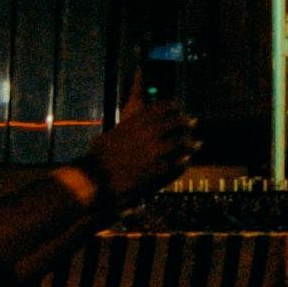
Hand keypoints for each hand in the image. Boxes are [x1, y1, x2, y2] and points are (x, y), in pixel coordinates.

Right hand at [89, 88, 189, 207]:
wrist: (92, 179)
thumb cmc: (96, 158)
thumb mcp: (110, 134)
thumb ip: (126, 123)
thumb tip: (130, 108)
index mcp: (137, 121)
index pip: (165, 107)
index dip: (175, 108)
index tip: (179, 111)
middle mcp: (148, 132)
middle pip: (178, 122)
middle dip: (186, 124)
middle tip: (192, 126)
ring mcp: (154, 151)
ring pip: (181, 142)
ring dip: (189, 144)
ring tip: (195, 145)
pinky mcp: (156, 169)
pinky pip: (177, 163)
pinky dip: (182, 162)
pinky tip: (184, 162)